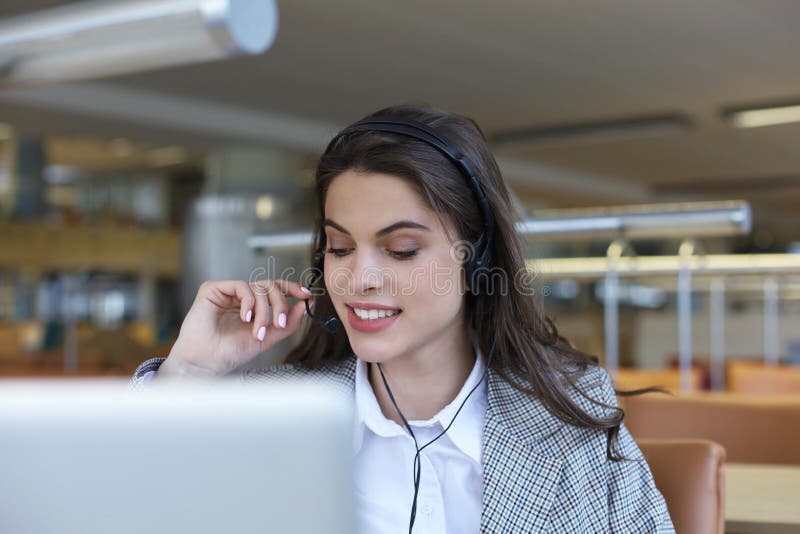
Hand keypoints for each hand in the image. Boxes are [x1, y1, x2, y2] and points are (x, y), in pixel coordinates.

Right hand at [157, 279, 310, 378]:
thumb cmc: (230, 353)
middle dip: (279, 304)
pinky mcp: (212, 290)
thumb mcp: (267, 339)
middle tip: (279, 323)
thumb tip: (305, 306)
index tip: (307, 294)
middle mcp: (239, 297)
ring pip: (257, 287)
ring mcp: (226, 293)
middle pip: (269, 286)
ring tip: (258, 331)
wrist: (206, 364)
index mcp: (251, 307)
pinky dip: (249, 302)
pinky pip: (240, 285)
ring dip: (264, 311)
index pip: (274, 290)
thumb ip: (286, 323)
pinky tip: (246, 318)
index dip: (291, 288)